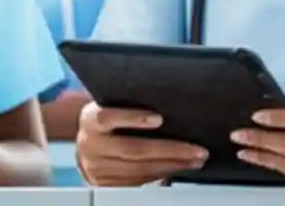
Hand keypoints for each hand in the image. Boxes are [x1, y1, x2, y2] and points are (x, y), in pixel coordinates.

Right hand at [76, 102, 207, 186]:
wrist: (87, 142)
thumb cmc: (109, 116)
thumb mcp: (112, 104)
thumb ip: (132, 103)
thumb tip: (171, 102)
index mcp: (91, 119)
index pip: (108, 117)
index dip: (134, 118)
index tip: (159, 119)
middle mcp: (90, 144)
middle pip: (132, 149)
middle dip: (170, 150)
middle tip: (196, 149)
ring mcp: (96, 167)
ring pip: (138, 169)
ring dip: (171, 165)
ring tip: (194, 159)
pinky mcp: (104, 183)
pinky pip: (137, 182)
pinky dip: (161, 175)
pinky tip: (178, 168)